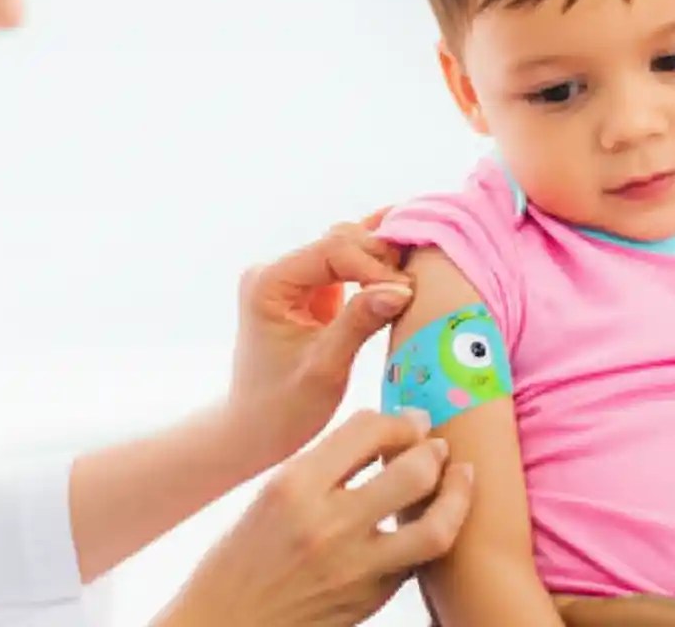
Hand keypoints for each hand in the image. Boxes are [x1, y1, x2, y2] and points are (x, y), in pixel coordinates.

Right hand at [156, 410, 473, 626]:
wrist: (226, 623)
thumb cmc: (242, 557)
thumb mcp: (271, 495)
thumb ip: (323, 465)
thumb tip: (380, 435)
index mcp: (294, 486)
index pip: (367, 429)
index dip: (399, 419)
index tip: (409, 420)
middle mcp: (327, 525)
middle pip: (413, 471)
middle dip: (433, 450)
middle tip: (436, 444)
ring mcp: (354, 568)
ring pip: (435, 526)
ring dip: (456, 495)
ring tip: (459, 476)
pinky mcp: (371, 600)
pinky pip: (418, 561)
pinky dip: (432, 535)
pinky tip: (432, 520)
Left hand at [229, 208, 412, 465]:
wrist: (256, 431)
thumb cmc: (282, 408)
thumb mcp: (325, 369)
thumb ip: (359, 324)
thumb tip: (401, 289)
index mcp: (268, 282)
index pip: (332, 250)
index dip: (375, 266)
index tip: (407, 294)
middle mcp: (276, 270)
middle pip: (341, 241)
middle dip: (381, 260)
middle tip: (417, 288)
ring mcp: (292, 278)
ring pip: (348, 249)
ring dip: (382, 261)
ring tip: (418, 276)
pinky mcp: (309, 291)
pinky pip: (348, 268)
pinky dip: (376, 269)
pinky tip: (408, 260)